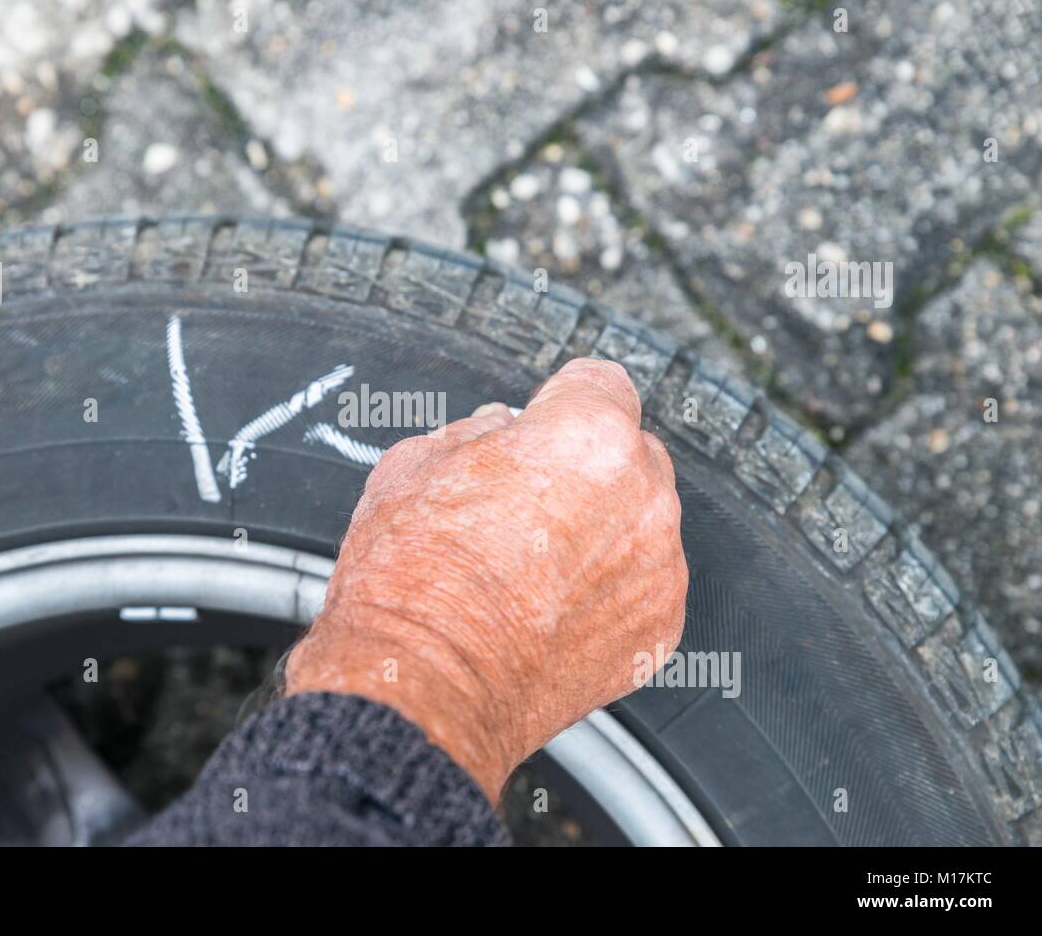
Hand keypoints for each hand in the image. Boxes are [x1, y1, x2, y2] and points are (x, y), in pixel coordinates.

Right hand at [284, 358, 687, 801]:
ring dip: (599, 531)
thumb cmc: (411, 583)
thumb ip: (477, 432)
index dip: (559, 399)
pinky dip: (607, 591)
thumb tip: (500, 431)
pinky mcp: (659, 630)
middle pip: (628, 452)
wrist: (422, 690)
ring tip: (529, 568)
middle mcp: (642, 495)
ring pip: (639, 521)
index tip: (542, 421)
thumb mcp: (413, 465)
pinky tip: (547, 609)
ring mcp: (659, 568)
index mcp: (587, 435)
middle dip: (583, 467)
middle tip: (522, 504)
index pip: (600, 381)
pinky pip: (641, 585)